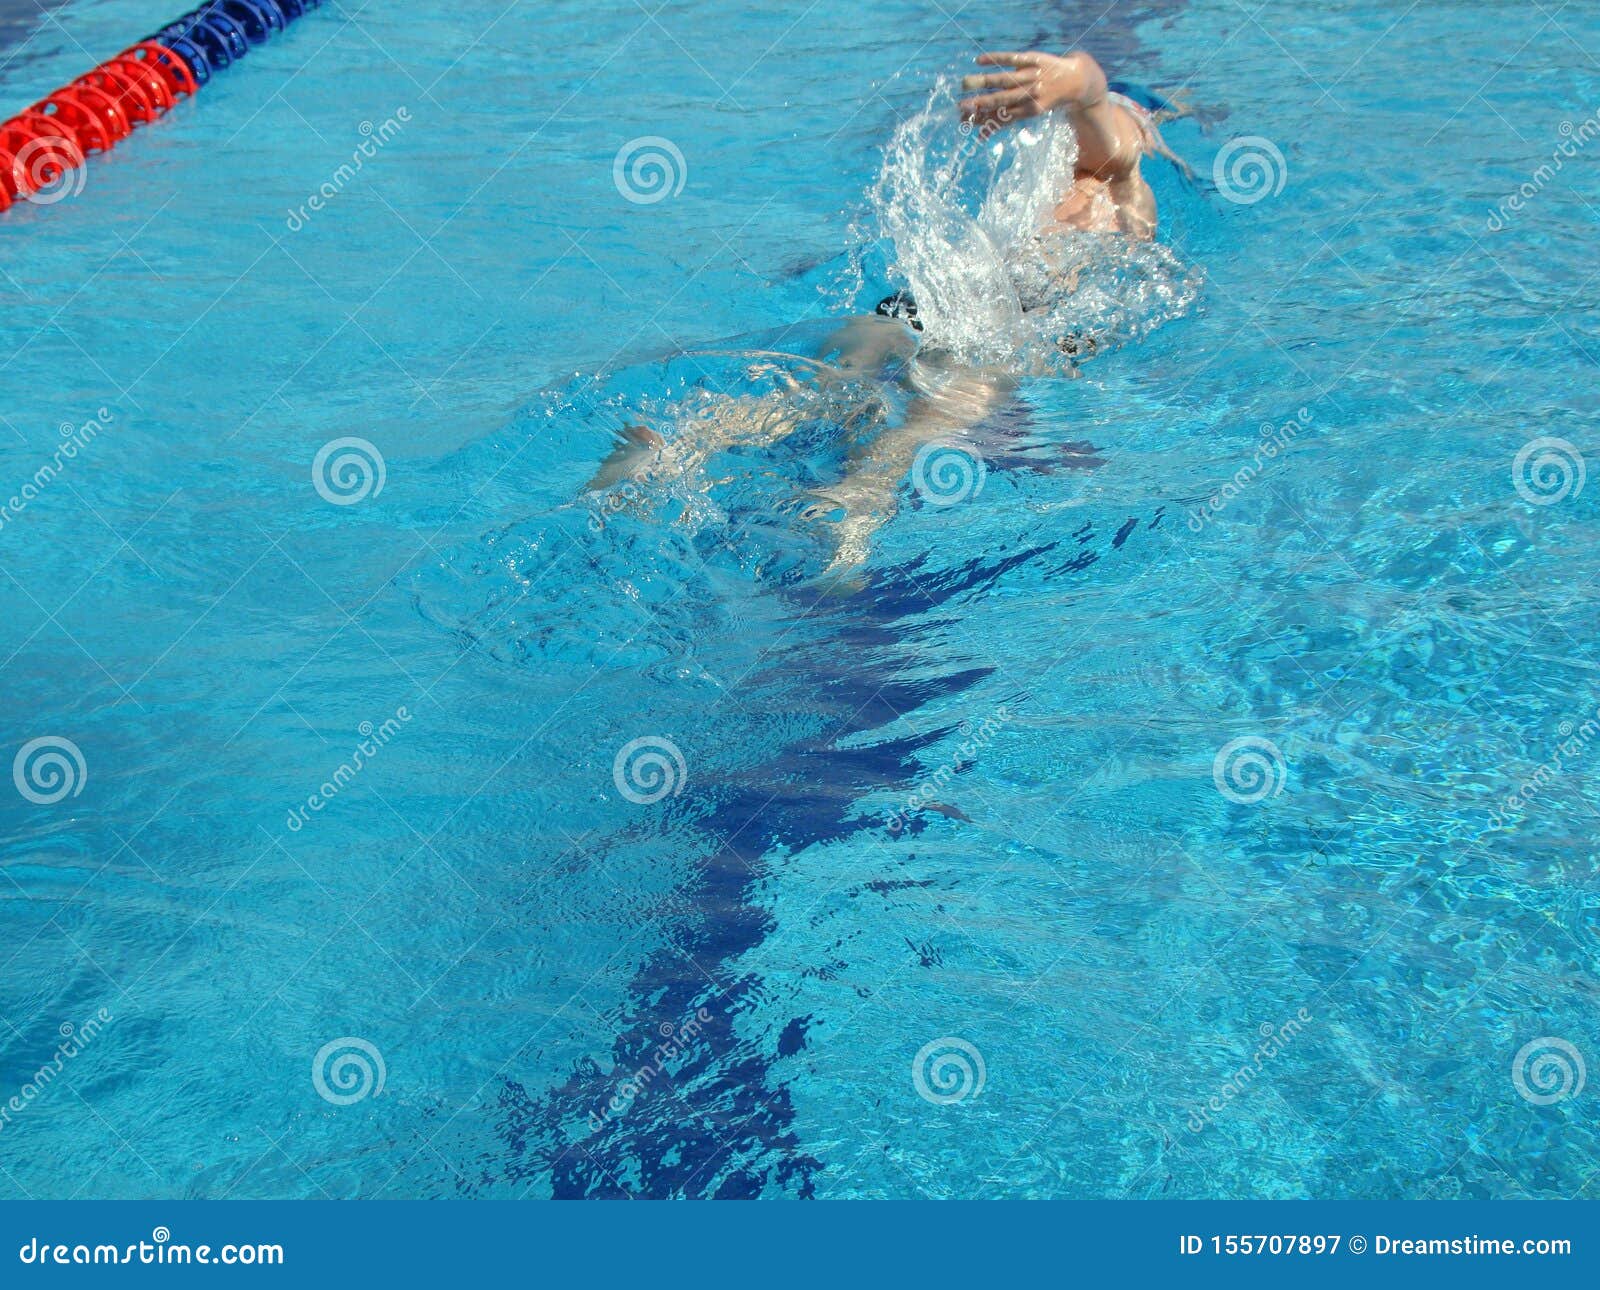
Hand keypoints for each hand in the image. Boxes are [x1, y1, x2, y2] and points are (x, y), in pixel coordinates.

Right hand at [959, 50, 1090, 133]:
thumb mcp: (1028, 113)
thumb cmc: (1045, 99)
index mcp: (1028, 111)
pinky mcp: (1033, 59)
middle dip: (980, 104)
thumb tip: (980, 136)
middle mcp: (1029, 94)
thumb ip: (1004, 120)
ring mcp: (1031, 76)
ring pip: (1004, 80)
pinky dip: (995, 59)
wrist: (1075, 80)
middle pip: (1001, 101)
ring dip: (983, 82)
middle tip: (960, 106)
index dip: (982, 119)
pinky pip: (1011, 58)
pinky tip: (979, 60)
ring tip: (964, 83)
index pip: (1000, 117)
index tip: (964, 119)